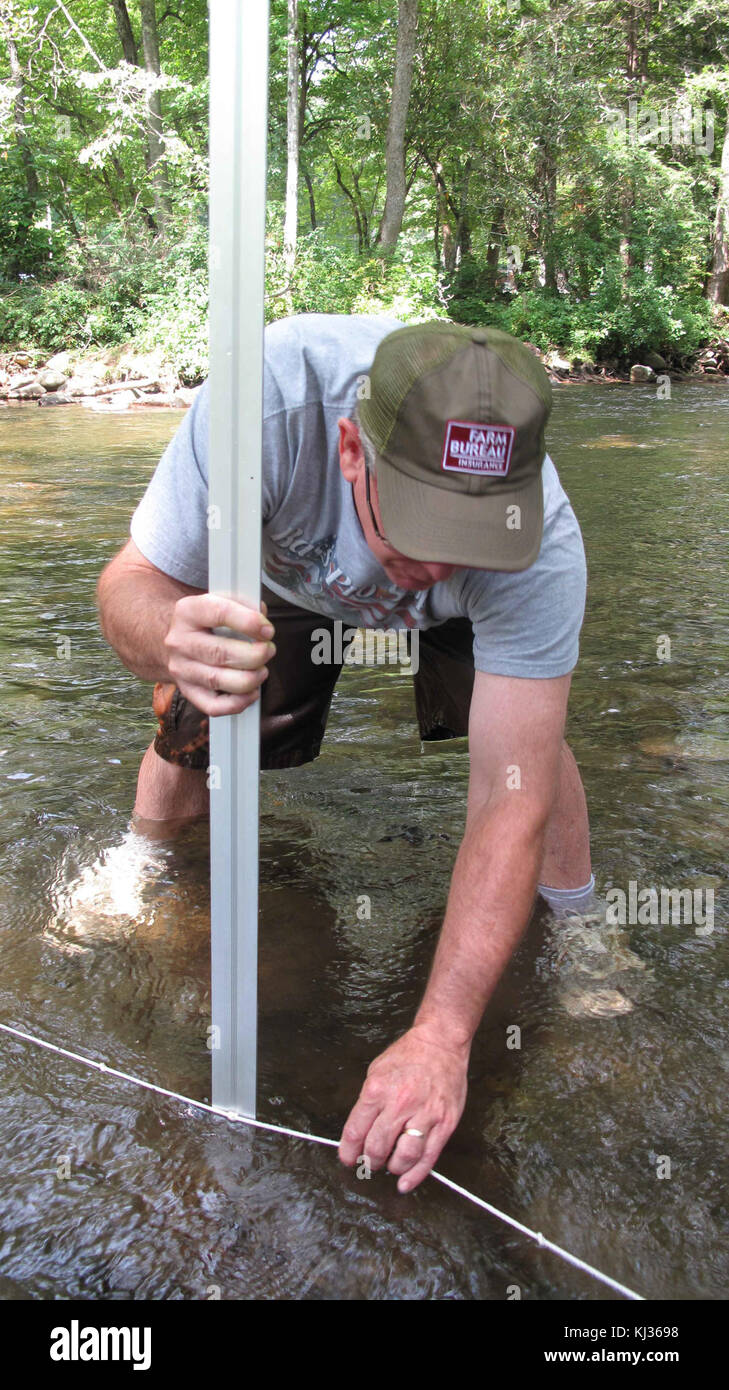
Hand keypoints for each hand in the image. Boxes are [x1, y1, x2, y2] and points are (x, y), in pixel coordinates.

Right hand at [164, 593, 275, 715]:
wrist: (180, 640)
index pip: (219, 613)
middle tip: (268, 651)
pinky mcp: (188, 691)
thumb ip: (245, 605)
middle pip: (219, 653)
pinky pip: (213, 706)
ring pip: (218, 680)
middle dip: (254, 655)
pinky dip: (238, 703)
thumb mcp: (222, 601)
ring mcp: (181, 668)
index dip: (249, 623)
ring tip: (262, 671)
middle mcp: (180, 641)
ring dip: (250, 679)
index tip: (268, 631)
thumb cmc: (208, 621)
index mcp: (188, 611)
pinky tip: (251, 692)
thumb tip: (263, 620)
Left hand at [338, 1025, 468, 1192]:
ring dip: (391, 1167)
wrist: (441, 1043)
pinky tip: (405, 1183)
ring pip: (403, 1157)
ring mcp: (425, 1114)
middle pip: (377, 1148)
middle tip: (369, 1162)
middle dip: (369, 1161)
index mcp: (377, 1090)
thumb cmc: (407, 1056)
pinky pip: (428, 1157)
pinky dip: (415, 1175)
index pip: (356, 1132)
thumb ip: (367, 1103)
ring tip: (389, 1164)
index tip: (348, 1159)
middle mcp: (400, 1104)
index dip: (348, 1152)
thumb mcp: (376, 1072)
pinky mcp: (445, 1123)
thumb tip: (358, 1134)